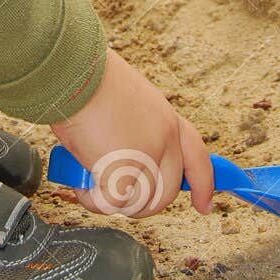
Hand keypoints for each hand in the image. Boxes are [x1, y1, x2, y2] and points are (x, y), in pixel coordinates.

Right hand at [50, 50, 214, 218]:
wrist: (75, 73)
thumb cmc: (90, 81)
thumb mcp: (128, 103)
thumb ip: (137, 130)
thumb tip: (121, 158)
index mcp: (167, 120)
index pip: (197, 158)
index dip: (203, 185)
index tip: (204, 205)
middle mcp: (164, 139)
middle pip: (167, 192)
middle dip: (141, 204)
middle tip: (114, 196)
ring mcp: (146, 156)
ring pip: (139, 204)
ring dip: (113, 202)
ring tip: (89, 184)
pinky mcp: (123, 171)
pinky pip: (112, 205)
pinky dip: (92, 200)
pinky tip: (81, 185)